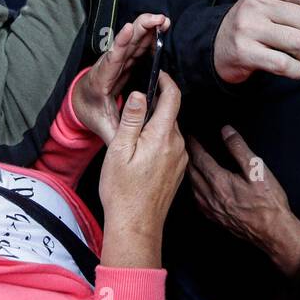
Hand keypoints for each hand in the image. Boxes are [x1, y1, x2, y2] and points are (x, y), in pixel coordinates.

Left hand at [70, 12, 168, 143]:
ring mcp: (118, 60)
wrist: (82, 102)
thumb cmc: (91, 113)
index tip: (128, 29)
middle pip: (124, 43)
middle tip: (158, 20)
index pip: (111, 60)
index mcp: (101, 80)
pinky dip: (149, 37)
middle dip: (140, 29)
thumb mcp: (102, 127)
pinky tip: (161, 30)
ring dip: (148, 29)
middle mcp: (109, 66)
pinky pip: (138, 46)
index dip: (119, 44)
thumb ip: (116, 134)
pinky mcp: (126, 60)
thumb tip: (129, 144)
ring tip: (164, 21)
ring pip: (133, 41)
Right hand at [97, 75, 186, 268]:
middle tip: (134, 106)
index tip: (157, 73)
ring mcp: (180, 158)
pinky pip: (171, 145)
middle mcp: (177, 145)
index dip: (166, 80)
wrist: (136, 225)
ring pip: (169, 130)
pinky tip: (141, 152)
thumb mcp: (119, 149)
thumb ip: (131, 118)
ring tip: (133, 133)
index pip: (173, 97)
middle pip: (170, 113)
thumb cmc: (123, 190)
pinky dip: (158, 140)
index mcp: (162, 136)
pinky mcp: (178, 170)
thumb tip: (139, 94)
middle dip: (155, 104)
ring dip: (155, 125)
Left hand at [187, 127, 299, 275]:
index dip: (193, 145)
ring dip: (190, 174)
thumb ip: (239, 148)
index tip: (190, 136)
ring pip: (192, 188)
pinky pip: (197, 201)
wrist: (273, 231)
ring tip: (190, 164)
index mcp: (219, 181)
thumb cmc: (268, 202)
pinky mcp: (216, 219)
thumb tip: (227, 131)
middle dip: (188, 158)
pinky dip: (194, 190)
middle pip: (192, 173)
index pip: (199, 158)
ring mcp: (212, 209)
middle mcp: (210, 196)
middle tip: (186, 147)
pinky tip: (198, 189)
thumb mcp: (256, 169)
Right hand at [214, 0, 299, 83]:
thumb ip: (299, 5)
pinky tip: (295, 71)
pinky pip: (283, 64)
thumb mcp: (270, 8)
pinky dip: (297, 71)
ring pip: (299, 42)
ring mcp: (248, 28)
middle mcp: (256, 5)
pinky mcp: (244, 52)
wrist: (213, 47)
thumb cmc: (249, 28)